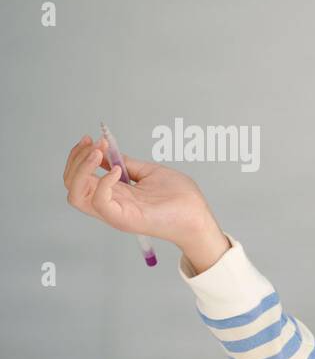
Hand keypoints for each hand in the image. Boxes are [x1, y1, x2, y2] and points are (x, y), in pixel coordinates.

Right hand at [62, 134, 217, 248]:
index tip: (93, 139)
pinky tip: (117, 170)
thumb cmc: (180, 197)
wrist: (198, 215)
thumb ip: (126, 164)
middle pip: (72, 184)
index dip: (80, 156)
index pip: (80, 177)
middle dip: (76, 158)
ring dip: (81, 169)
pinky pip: (98, 201)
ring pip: (75, 194)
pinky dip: (102, 181)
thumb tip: (105, 154)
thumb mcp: (149, 172)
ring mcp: (114, 212)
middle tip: (94, 142)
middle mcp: (109, 203)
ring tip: (98, 152)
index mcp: (113, 193)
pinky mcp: (123, 219)